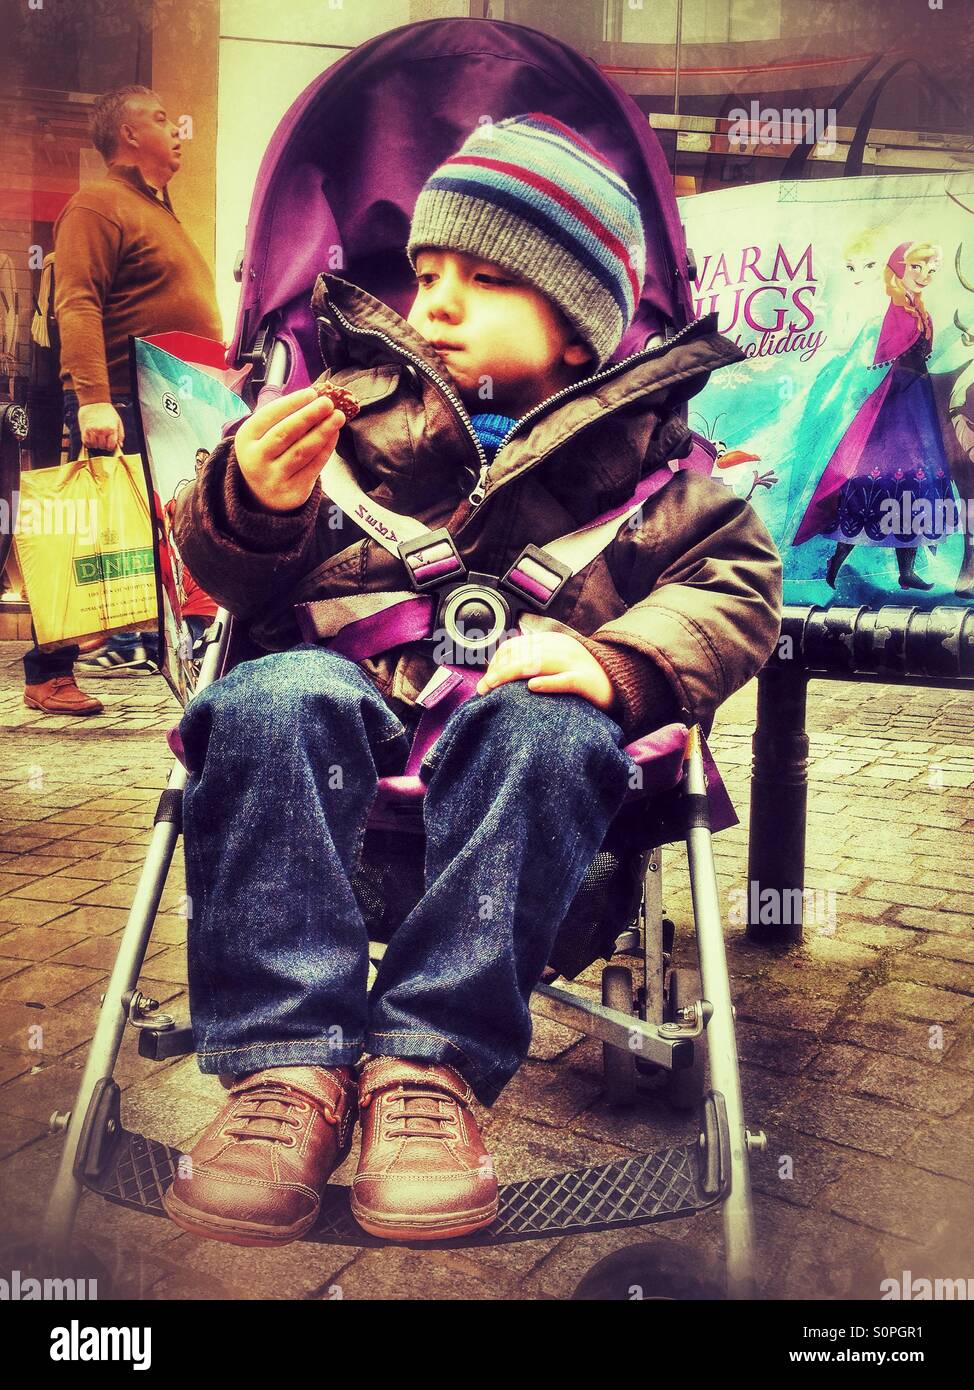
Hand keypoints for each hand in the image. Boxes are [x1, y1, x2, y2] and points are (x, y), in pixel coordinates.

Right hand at [79, 402, 125, 451]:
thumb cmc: (107, 411)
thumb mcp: (118, 421)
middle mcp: (101, 431)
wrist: (95, 401)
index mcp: (111, 429)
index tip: (109, 444)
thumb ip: (120, 434)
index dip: (110, 447)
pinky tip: (91, 439)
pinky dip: (88, 443)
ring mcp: (92, 431)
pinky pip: (86, 442)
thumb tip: (120, 445)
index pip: (110, 446)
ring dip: (95, 444)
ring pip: (94, 445)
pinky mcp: (84, 429)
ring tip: (97, 439)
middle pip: (102, 446)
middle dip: (103, 445)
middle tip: (103, 440)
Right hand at [233, 387, 345, 512]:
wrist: (261, 494)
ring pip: (302, 451)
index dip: (292, 403)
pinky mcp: (292, 491)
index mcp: (246, 438)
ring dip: (323, 431)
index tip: (312, 393)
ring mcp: (273, 477)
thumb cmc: (268, 452)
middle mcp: (256, 459)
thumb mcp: (263, 434)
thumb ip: (283, 416)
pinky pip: (313, 467)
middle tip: (328, 403)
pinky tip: (334, 435)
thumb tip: (315, 397)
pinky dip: (326, 449)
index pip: (269, 416)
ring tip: (338, 416)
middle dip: (309, 416)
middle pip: (285, 433)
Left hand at [475, 632, 615, 711]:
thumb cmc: (582, 676)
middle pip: (521, 654)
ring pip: (537, 663)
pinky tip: (532, 687)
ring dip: (510, 675)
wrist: (620, 682)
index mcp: (551, 642)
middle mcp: (560, 649)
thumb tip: (502, 671)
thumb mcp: (557, 662)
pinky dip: (548, 682)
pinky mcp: (586, 681)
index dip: (496, 661)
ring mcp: (574, 663)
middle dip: (497, 671)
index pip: (515, 646)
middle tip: (482, 689)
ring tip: (494, 687)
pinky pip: (565, 680)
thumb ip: (534, 662)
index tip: (486, 680)